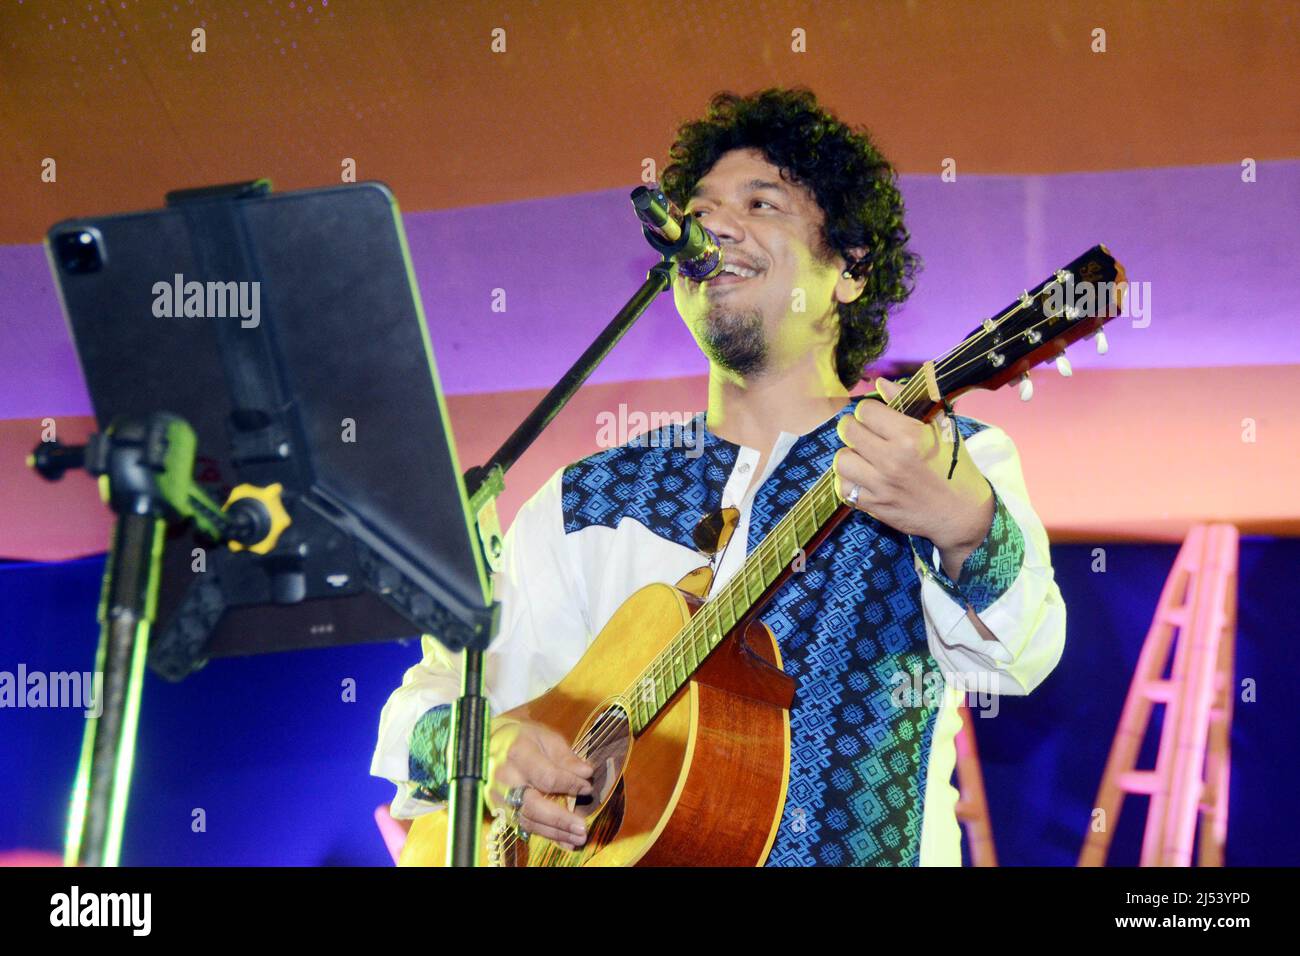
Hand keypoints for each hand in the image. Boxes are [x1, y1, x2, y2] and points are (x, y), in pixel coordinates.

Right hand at [485, 716, 593, 849]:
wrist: (490, 744)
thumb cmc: (523, 739)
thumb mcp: (546, 738)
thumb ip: (565, 757)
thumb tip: (586, 772)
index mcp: (518, 753)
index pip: (547, 776)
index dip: (569, 784)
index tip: (587, 788)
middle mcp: (505, 778)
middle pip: (533, 805)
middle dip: (560, 819)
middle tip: (582, 827)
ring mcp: (499, 797)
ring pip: (528, 820)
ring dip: (555, 832)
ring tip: (578, 837)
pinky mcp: (500, 809)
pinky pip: (524, 827)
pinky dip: (546, 835)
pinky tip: (565, 840)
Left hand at [833, 377, 992, 572]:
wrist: (961, 514)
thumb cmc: (954, 467)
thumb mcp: (942, 430)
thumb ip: (909, 404)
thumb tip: (880, 383)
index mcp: (910, 436)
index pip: (866, 410)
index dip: (870, 411)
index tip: (877, 418)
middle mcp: (891, 460)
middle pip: (848, 430)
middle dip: (855, 428)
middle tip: (865, 434)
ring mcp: (880, 485)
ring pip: (841, 459)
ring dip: (850, 455)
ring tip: (863, 457)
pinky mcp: (874, 506)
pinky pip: (843, 487)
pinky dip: (849, 481)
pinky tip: (863, 478)